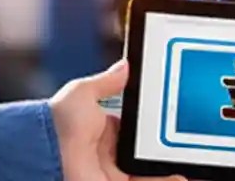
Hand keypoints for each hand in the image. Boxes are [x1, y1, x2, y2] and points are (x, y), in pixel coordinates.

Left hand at [49, 59, 185, 180]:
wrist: (41, 152)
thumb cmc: (55, 123)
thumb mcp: (83, 93)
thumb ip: (107, 82)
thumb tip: (125, 65)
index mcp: (101, 133)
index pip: (136, 132)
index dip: (156, 130)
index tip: (175, 124)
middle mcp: (107, 157)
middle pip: (145, 156)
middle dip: (167, 152)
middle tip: (190, 144)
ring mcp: (111, 175)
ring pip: (148, 173)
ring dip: (170, 170)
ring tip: (193, 163)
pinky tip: (182, 176)